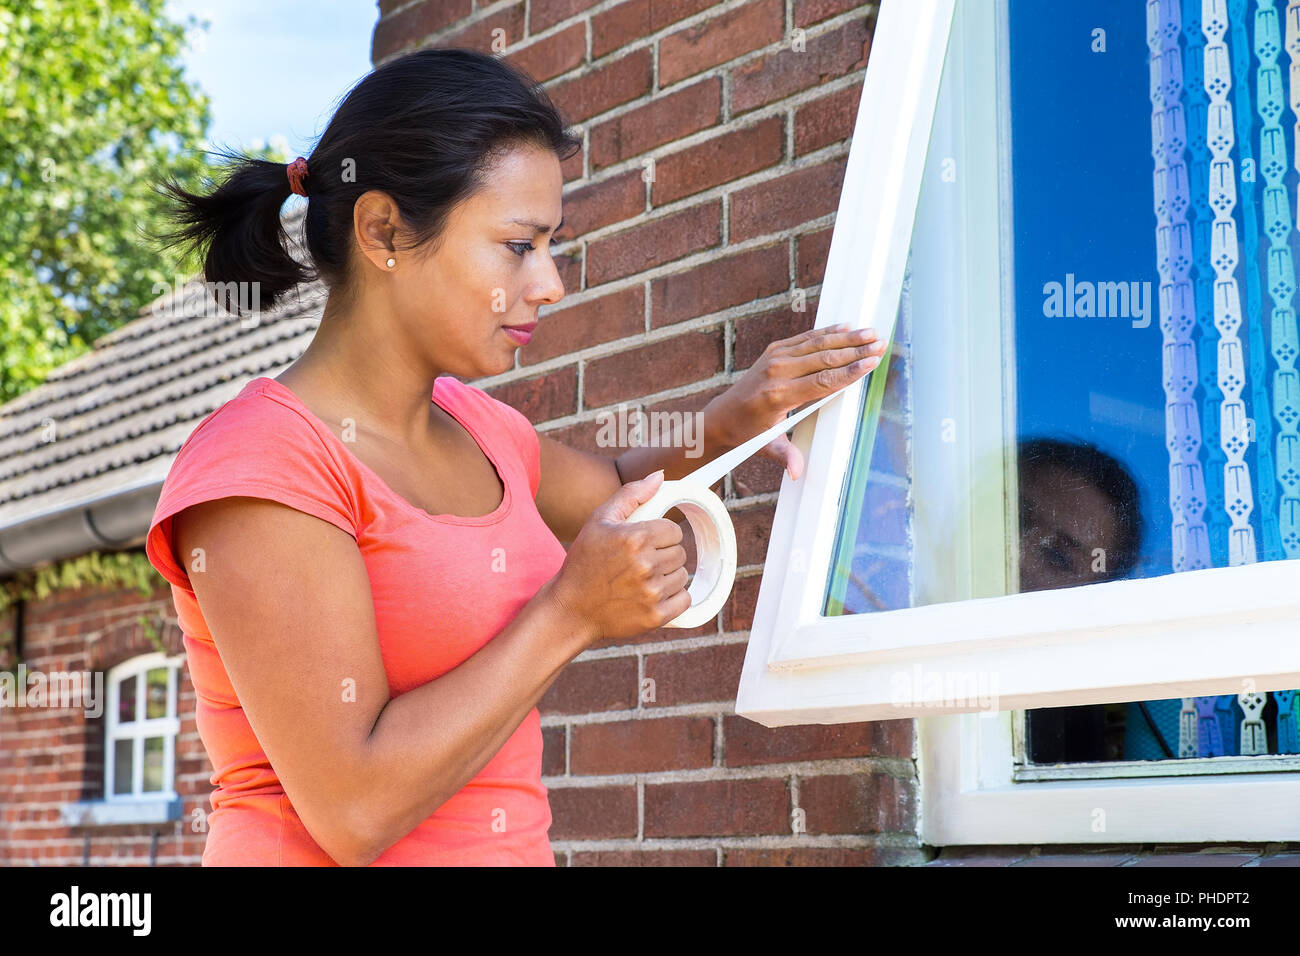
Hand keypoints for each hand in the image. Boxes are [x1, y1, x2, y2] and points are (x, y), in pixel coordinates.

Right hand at [544, 470, 691, 643]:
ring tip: (644, 579)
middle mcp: (646, 565)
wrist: (570, 609)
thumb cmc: (583, 562)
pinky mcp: (655, 616)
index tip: (646, 543)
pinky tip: (652, 595)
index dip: (661, 535)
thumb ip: (631, 494)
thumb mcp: (599, 520)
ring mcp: (651, 593)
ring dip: (668, 577)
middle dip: (664, 555)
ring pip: (683, 577)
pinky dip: (673, 598)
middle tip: (642, 562)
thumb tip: (659, 476)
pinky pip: (684, 600)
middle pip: (680, 553)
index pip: (674, 531)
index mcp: (635, 538)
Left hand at [705, 323, 886, 486]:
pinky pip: (805, 339)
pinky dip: (826, 332)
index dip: (850, 371)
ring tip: (871, 333)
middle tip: (880, 344)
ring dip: (846, 337)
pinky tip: (846, 326)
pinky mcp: (775, 350)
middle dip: (855, 350)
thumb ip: (786, 456)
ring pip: (817, 344)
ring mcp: (775, 358)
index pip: (823, 381)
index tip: (872, 362)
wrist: (723, 415)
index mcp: (778, 395)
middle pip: (824, 358)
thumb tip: (797, 473)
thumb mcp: (767, 446)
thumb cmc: (749, 432)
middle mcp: (777, 372)